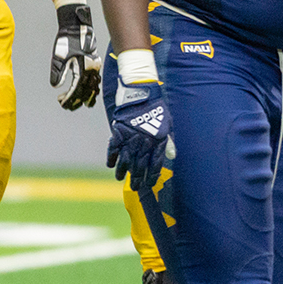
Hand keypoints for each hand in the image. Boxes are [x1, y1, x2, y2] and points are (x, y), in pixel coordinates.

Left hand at [50, 1, 100, 108]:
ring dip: (87, 96)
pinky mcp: (94, 62)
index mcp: (83, 68)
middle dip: (77, 100)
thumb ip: (58, 72)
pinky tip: (89, 90)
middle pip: (86, 90)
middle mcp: (92, 69)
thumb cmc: (67, 39)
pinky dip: (92, 87)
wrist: (77, 26)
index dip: (69, 98)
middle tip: (68, 107)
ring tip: (81, 103)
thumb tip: (56, 86)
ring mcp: (95, 66)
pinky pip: (96, 79)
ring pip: (93, 86)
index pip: (76, 89)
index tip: (62, 103)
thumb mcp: (59, 56)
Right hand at [108, 76, 172, 191]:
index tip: (149, 184)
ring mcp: (130, 139)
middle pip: (139, 165)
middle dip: (137, 178)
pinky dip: (111, 158)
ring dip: (122, 171)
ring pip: (125, 160)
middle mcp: (143, 143)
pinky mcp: (118, 133)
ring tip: (120, 178)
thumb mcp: (168, 125)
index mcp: (157, 142)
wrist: (141, 96)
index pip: (155, 164)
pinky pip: (113, 149)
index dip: (152, 175)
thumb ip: (169, 142)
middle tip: (135, 188)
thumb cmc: (157, 110)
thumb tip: (172, 157)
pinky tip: (110, 165)